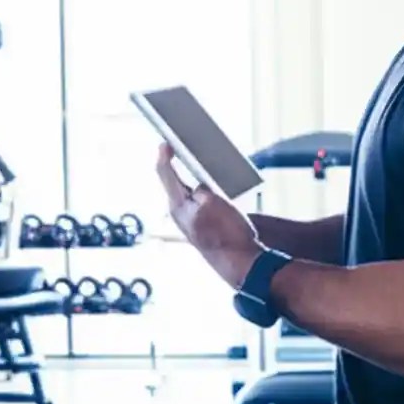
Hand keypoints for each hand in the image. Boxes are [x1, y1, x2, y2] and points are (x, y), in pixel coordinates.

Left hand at [155, 143, 260, 288]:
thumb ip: (201, 188)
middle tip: (187, 150)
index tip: (166, 141)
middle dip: (180, 166)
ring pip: (188, 192)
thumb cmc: (227, 233)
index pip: (165, 173)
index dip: (164, 154)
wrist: (239, 262)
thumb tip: (198, 186)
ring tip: (206, 169)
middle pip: (175, 182)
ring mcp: (189, 222)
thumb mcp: (213, 201)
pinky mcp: (200, 227)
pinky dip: (204, 192)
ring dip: (195, 179)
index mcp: (178, 204)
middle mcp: (179, 213)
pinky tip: (217, 190)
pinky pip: (199, 202)